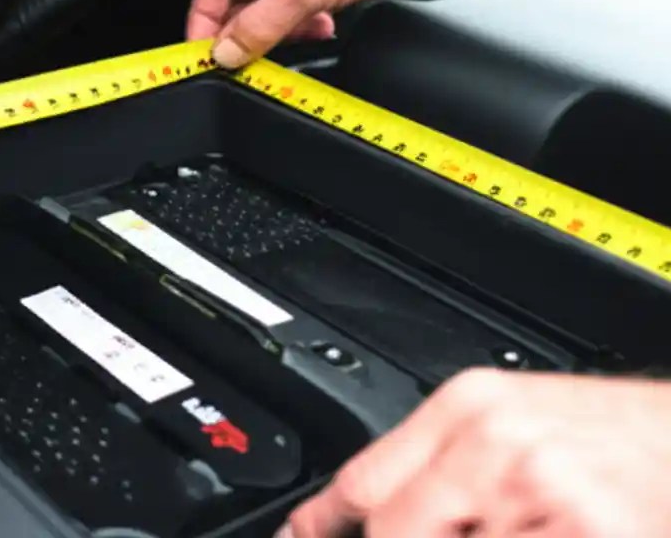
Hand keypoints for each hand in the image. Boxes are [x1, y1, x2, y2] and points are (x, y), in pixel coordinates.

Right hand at [187, 0, 460, 66]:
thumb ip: (263, 23)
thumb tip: (228, 50)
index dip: (204, 23)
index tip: (203, 55)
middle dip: (246, 31)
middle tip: (247, 60)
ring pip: (269, 7)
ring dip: (278, 30)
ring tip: (294, 41)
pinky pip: (296, 8)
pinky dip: (302, 25)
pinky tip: (319, 29)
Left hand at [280, 367, 670, 536]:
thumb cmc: (612, 439)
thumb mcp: (513, 427)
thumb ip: (439, 467)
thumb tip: (369, 516)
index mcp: (468, 406)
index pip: (363, 479)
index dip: (320, 523)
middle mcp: (495, 441)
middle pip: (395, 528)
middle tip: (442, 529)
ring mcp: (539, 488)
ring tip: (525, 518)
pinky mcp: (586, 526)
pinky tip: (547, 526)